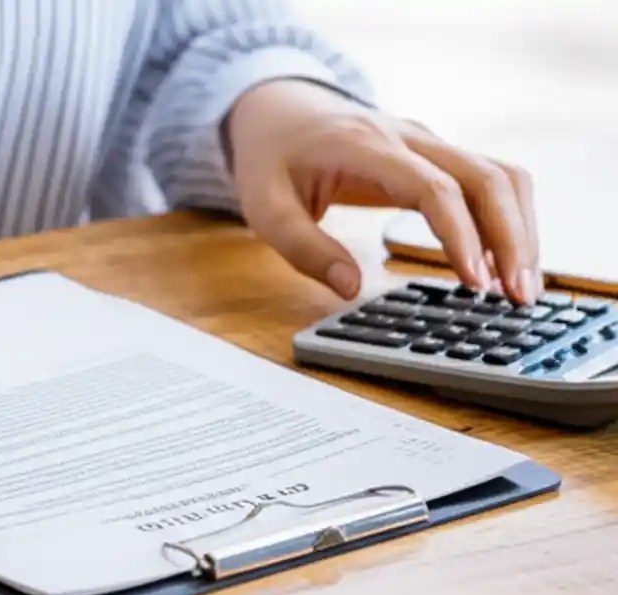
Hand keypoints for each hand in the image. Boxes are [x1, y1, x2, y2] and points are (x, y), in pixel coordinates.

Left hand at [226, 79, 539, 303]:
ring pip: (500, 175)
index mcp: (366, 146)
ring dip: (519, 228)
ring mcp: (428, 143)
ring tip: (520, 286)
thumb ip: (302, 248)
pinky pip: (489, 181)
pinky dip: (507, 218)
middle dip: (511, 236)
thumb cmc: (271, 158)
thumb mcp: (264, 206)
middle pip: (486, 177)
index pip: (434, 188)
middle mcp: (409, 137)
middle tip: (519, 295)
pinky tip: (504, 261)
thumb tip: (351, 287)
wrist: (279, 109)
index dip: (461, 235)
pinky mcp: (436, 156)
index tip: (476, 281)